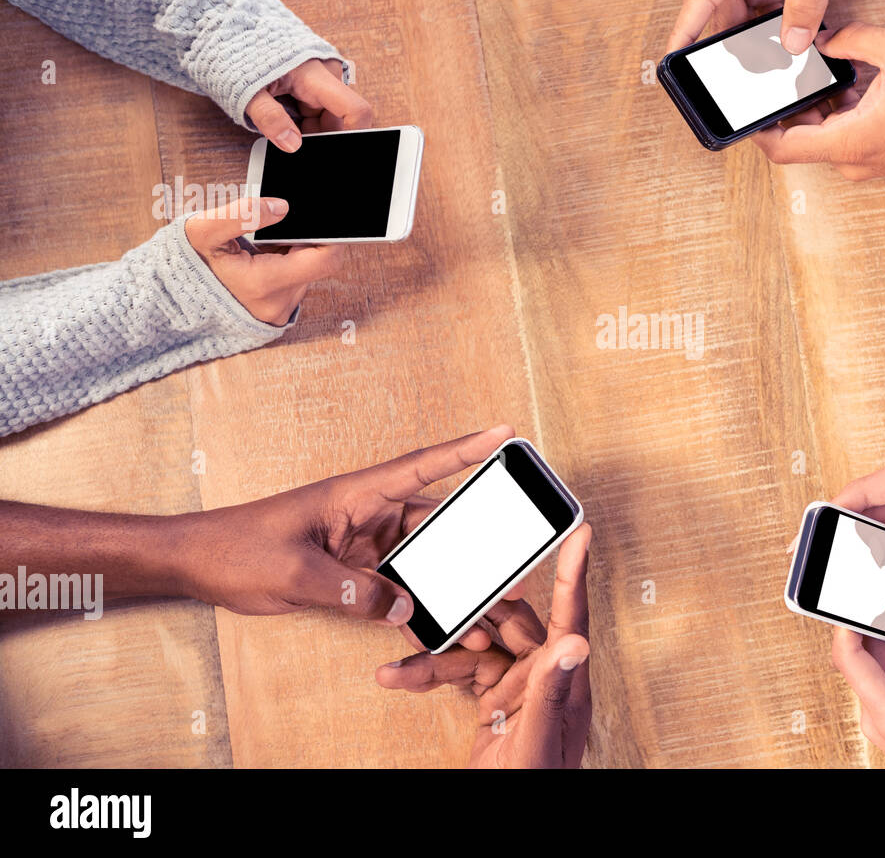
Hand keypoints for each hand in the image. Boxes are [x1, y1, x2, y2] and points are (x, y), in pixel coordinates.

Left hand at [173, 426, 515, 623]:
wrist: (195, 564)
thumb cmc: (236, 549)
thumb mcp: (294, 574)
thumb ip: (352, 592)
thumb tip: (404, 608)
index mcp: (354, 494)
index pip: (420, 466)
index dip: (465, 450)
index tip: (504, 434)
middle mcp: (365, 514)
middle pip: (433, 523)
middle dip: (475, 540)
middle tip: (513, 561)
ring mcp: (360, 543)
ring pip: (419, 559)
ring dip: (448, 581)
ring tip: (485, 604)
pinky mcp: (351, 570)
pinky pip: (393, 587)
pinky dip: (414, 606)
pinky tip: (437, 627)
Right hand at [185, 197, 341, 325]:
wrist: (174, 297)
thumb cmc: (189, 261)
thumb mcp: (205, 230)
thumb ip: (242, 213)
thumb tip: (282, 207)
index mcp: (265, 284)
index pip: (326, 259)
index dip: (331, 236)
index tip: (319, 218)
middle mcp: (278, 303)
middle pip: (320, 263)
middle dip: (308, 240)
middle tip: (281, 228)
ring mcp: (281, 310)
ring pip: (309, 272)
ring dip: (297, 252)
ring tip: (267, 244)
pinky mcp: (280, 312)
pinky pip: (297, 281)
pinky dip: (289, 264)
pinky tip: (266, 257)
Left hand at [245, 58, 373, 152]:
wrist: (233, 29)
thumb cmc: (240, 52)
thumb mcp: (246, 89)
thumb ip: (268, 118)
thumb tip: (292, 145)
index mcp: (315, 75)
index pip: (356, 111)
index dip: (353, 135)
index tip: (334, 150)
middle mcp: (327, 75)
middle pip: (340, 120)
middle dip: (318, 135)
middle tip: (288, 134)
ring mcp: (323, 78)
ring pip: (328, 117)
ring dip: (308, 127)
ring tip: (281, 116)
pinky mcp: (316, 81)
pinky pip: (318, 108)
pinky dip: (304, 117)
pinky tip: (285, 111)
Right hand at [377, 523, 592, 768]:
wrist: (511, 817)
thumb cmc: (534, 787)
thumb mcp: (538, 744)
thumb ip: (551, 694)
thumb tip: (576, 643)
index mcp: (566, 682)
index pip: (572, 618)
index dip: (575, 574)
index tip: (579, 533)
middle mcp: (546, 677)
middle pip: (511, 626)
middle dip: (473, 616)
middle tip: (444, 601)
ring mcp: (519, 687)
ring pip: (477, 649)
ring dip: (440, 652)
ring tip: (403, 664)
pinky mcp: (494, 699)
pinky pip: (461, 672)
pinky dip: (431, 673)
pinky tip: (400, 676)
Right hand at [667, 0, 873, 52]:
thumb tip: (794, 43)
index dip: (685, 31)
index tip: (671, 60)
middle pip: (723, 16)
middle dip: (739, 47)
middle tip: (762, 74)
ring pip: (742, 18)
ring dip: (760, 39)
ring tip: (784, 55)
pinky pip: (760, 11)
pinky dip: (774, 27)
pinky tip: (793, 36)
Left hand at [752, 24, 884, 179]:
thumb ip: (853, 39)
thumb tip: (823, 39)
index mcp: (850, 142)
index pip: (782, 148)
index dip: (756, 130)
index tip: (744, 108)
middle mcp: (852, 160)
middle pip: (798, 137)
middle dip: (788, 104)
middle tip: (783, 72)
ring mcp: (865, 162)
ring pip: (821, 134)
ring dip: (816, 104)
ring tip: (821, 69)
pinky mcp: (877, 155)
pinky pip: (843, 134)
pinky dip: (838, 109)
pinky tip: (852, 80)